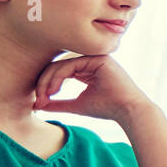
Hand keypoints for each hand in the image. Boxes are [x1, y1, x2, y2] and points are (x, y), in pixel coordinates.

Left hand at [32, 55, 149, 124]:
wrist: (128, 110)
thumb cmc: (107, 108)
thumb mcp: (77, 105)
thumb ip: (58, 103)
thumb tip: (38, 106)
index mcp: (87, 69)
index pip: (59, 71)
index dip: (45, 85)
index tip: (39, 103)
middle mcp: (90, 60)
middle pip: (57, 65)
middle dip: (44, 82)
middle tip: (39, 100)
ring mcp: (95, 57)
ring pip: (61, 64)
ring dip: (48, 81)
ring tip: (46, 96)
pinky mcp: (98, 58)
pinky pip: (71, 64)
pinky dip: (58, 77)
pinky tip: (55, 90)